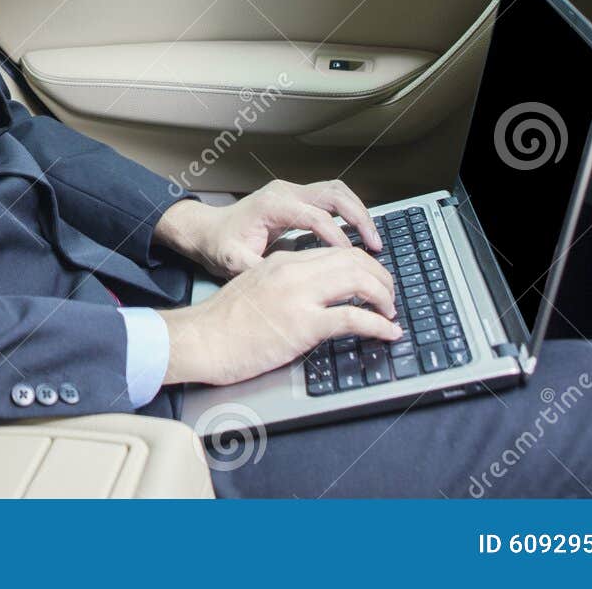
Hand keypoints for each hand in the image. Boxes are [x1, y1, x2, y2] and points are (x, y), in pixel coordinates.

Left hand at [153, 178, 381, 279]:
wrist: (206, 230)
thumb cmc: (219, 245)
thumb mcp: (233, 262)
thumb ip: (258, 270)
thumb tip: (285, 282)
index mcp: (271, 205)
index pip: (314, 216)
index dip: (336, 237)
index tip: (352, 259)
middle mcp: (284, 192)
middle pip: (333, 194)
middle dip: (358, 218)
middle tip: (375, 245)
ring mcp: (291, 191)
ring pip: (336, 191)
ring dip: (358, 212)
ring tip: (374, 240)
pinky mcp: (296, 197)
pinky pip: (330, 197)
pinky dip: (349, 212)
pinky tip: (358, 235)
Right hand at [159, 247, 400, 386]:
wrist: (200, 339)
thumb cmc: (221, 323)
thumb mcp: (256, 289)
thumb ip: (284, 285)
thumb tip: (311, 296)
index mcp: (283, 262)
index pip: (336, 251)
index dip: (364, 265)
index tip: (374, 280)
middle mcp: (294, 271)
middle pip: (354, 260)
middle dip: (381, 277)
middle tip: (390, 296)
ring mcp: (299, 296)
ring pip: (359, 281)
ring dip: (384, 296)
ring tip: (391, 312)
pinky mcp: (303, 325)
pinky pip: (354, 318)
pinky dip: (379, 324)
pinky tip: (389, 332)